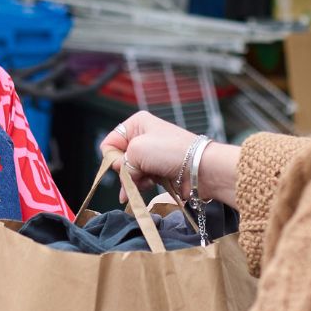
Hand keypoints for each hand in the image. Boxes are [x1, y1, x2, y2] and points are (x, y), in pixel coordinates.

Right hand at [100, 111, 240, 207]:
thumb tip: (124, 176)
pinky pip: (141, 180)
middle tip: (136, 173)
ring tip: (145, 181)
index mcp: (137, 124)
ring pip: (130, 172)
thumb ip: (121, 163)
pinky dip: (141, 185)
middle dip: (124, 170)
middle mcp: (143, 137)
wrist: (200, 169)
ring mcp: (151, 155)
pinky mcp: (158, 170)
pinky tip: (148, 186)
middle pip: (119, 159)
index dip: (112, 156)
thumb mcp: (136, 150)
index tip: (122, 164)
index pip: (110, 142)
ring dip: (133, 180)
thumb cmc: (170, 152)